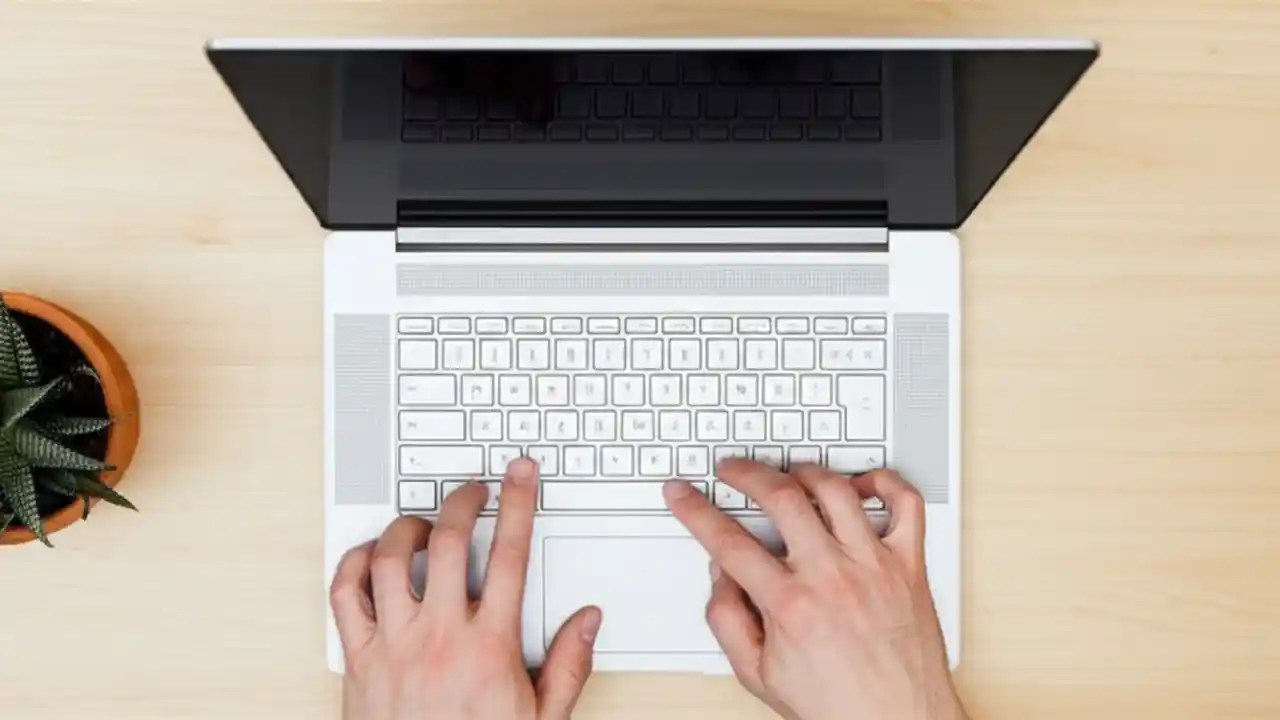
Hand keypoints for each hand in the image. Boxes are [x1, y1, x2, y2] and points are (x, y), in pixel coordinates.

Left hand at [331, 458, 601, 719]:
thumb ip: (569, 666)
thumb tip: (587, 619)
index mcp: (489, 647)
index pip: (512, 555)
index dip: (519, 504)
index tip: (520, 475)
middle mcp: (439, 637)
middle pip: (450, 542)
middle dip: (464, 500)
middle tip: (473, 490)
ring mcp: (392, 646)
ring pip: (391, 559)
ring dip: (409, 528)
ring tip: (425, 525)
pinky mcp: (357, 660)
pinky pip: (345, 594)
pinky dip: (356, 563)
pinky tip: (373, 558)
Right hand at [664, 461, 964, 719]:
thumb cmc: (839, 706)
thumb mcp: (758, 676)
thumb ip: (728, 621)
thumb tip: (720, 575)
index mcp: (791, 606)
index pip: (727, 541)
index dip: (695, 510)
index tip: (682, 493)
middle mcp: (833, 576)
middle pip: (780, 497)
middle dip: (745, 473)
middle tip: (731, 471)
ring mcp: (875, 565)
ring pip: (836, 489)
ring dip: (804, 471)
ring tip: (788, 475)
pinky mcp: (910, 564)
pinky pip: (905, 503)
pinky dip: (884, 482)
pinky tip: (860, 485)